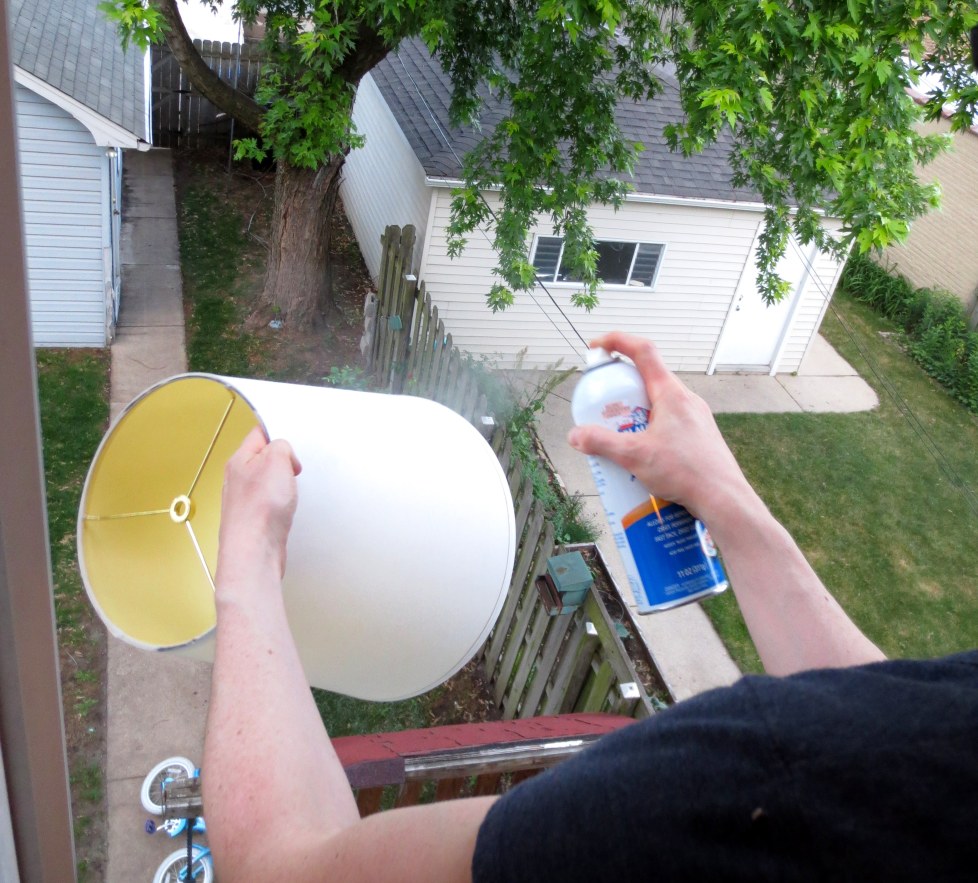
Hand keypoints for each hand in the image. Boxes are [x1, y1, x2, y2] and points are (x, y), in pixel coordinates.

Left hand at [216, 427, 301, 590]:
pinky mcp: (255, 519)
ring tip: (289, 492)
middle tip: (293, 469)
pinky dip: (282, 503)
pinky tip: (286, 510)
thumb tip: (284, 455)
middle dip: (284, 462)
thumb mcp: (276, 461)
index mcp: (238, 460)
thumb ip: (281, 447)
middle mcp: (238, 479)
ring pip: (268, 482)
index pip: (258, 434)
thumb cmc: (259, 510)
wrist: (254, 551)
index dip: (277, 434)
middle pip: (264, 459)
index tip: (292, 441)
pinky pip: (271, 502)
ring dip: (284, 485)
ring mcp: (245, 500)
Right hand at [567, 332, 750, 522]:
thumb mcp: (635, 456)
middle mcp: (685, 399)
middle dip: (621, 390)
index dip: (617, 342)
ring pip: (658, 403)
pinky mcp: (699, 435)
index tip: (596, 348)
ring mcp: (695, 417)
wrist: (724, 498)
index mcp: (671, 394)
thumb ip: (602, 443)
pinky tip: (643, 455)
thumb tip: (576, 435)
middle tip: (602, 408)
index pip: (643, 351)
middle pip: (647, 379)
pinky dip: (650, 429)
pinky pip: (669, 422)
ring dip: (635, 413)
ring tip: (620, 437)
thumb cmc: (686, 472)